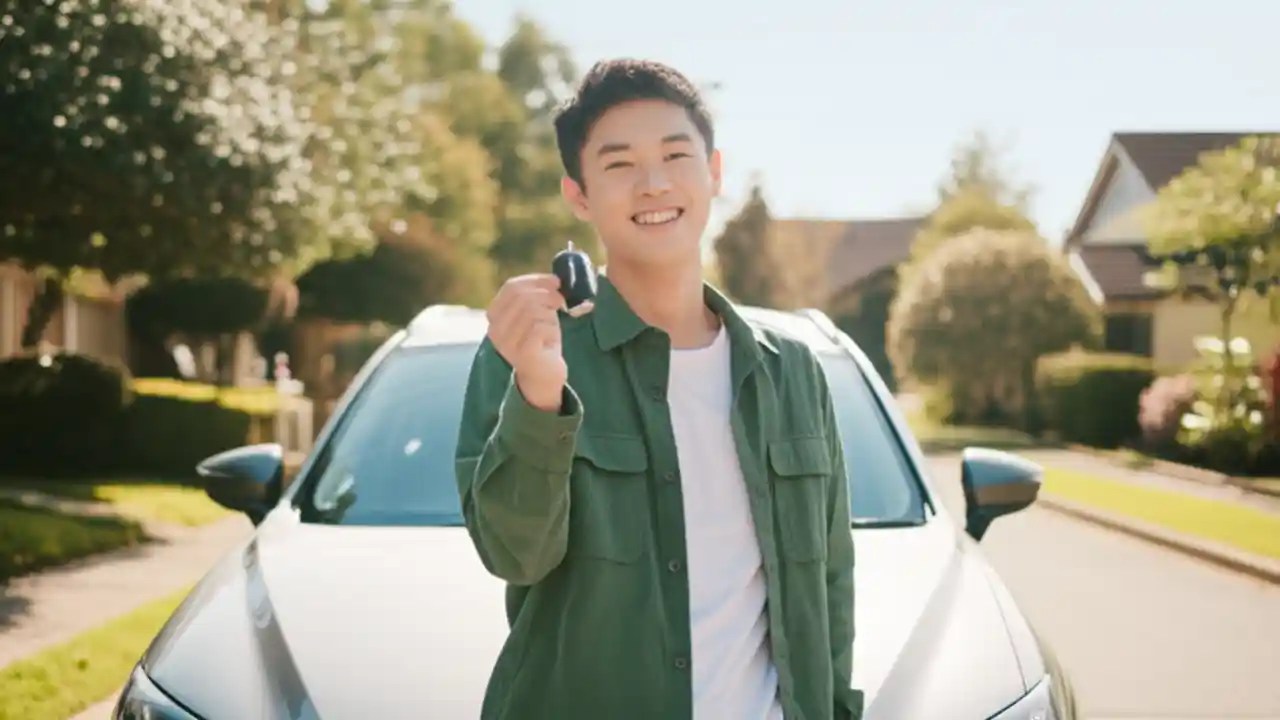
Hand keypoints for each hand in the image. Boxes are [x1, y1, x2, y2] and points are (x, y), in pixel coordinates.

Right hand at [485, 274, 574, 411]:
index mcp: (495, 315)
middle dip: (546, 293)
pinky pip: (539, 327)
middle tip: (561, 299)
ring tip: (556, 319)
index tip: (555, 281)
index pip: (511, 287)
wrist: (543, 376)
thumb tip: (554, 279)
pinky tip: (551, 337)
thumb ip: (537, 295)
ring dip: (550, 311)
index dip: (535, 280)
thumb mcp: (536, 313)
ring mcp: (507, 343)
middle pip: (521, 296)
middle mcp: (495, 329)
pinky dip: (551, 327)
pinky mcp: (522, 353)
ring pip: (531, 310)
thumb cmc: (540, 341)